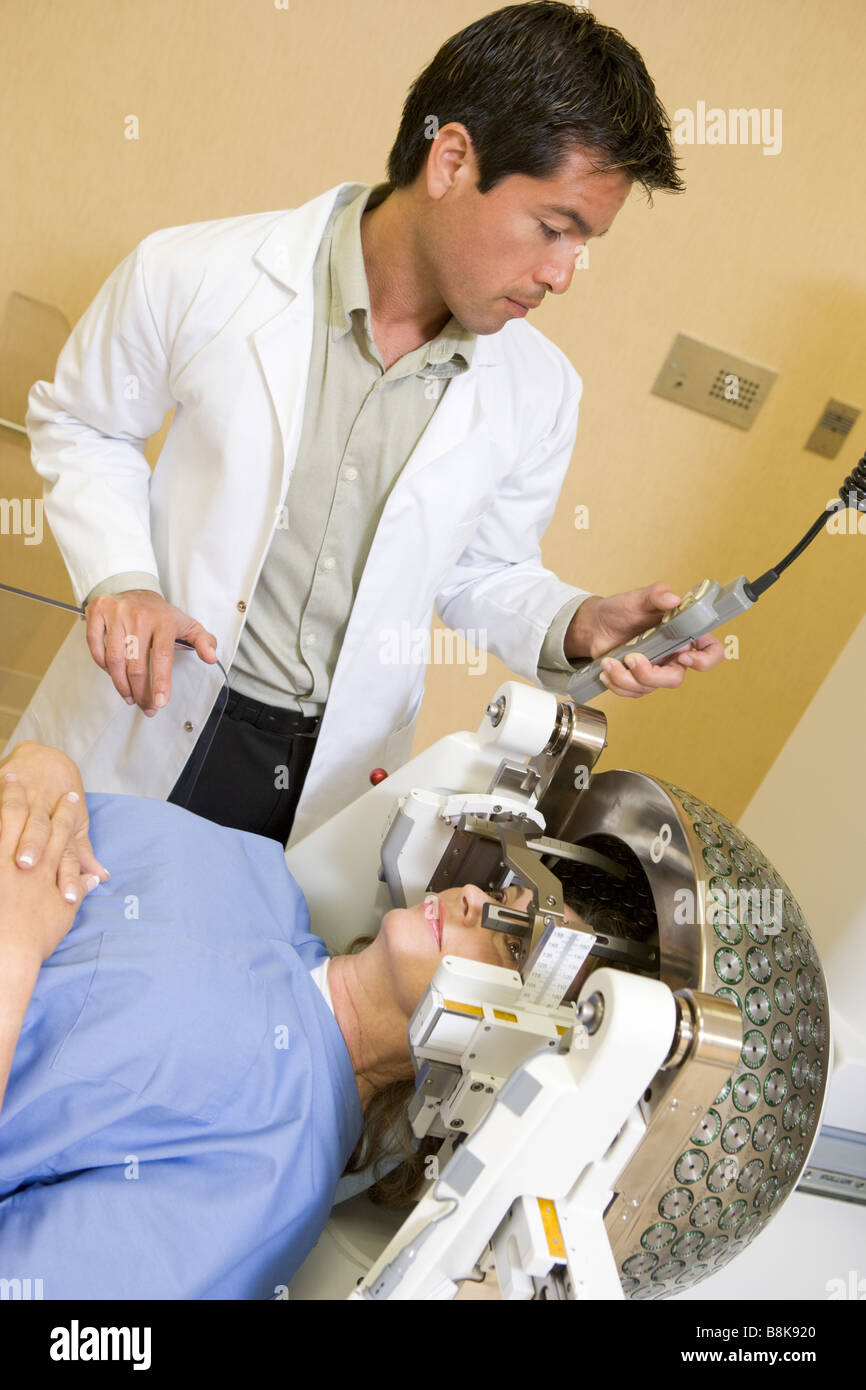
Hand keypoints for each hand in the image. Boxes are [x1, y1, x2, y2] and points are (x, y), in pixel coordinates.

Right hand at [0, 741, 107, 889]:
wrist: (44, 758)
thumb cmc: (63, 795)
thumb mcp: (77, 821)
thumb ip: (83, 851)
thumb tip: (102, 877)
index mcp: (60, 822)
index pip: (65, 851)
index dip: (67, 873)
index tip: (68, 897)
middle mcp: (41, 810)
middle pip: (38, 830)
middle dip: (33, 845)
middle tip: (28, 866)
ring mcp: (20, 798)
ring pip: (14, 812)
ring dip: (11, 831)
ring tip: (9, 852)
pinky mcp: (3, 789)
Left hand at [0, 774, 98, 969]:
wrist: (6, 956)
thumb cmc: (34, 938)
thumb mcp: (62, 915)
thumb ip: (76, 891)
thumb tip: (94, 879)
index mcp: (50, 870)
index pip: (62, 833)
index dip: (67, 812)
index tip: (70, 795)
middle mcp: (28, 861)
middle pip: (34, 821)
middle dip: (33, 797)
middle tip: (28, 774)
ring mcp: (4, 863)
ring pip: (7, 821)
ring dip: (7, 799)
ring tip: (5, 778)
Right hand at [84, 589, 217, 714]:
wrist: (135, 590)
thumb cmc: (160, 615)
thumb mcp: (187, 625)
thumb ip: (203, 642)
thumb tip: (211, 658)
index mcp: (163, 620)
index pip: (161, 656)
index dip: (160, 682)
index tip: (159, 702)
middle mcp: (139, 615)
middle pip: (136, 663)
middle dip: (140, 691)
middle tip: (144, 706)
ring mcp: (116, 613)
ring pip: (114, 659)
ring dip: (121, 684)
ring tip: (129, 696)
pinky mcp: (97, 612)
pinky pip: (95, 647)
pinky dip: (102, 665)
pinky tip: (113, 674)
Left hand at [565, 582, 724, 698]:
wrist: (595, 625)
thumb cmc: (620, 609)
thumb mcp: (638, 597)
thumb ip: (656, 594)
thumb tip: (673, 599)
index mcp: (681, 633)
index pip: (711, 650)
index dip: (705, 660)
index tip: (682, 656)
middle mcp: (672, 654)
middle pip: (674, 679)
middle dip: (649, 674)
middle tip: (631, 658)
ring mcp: (655, 669)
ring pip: (649, 687)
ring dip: (624, 678)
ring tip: (609, 661)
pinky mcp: (637, 680)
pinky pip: (632, 692)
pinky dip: (616, 683)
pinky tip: (606, 670)